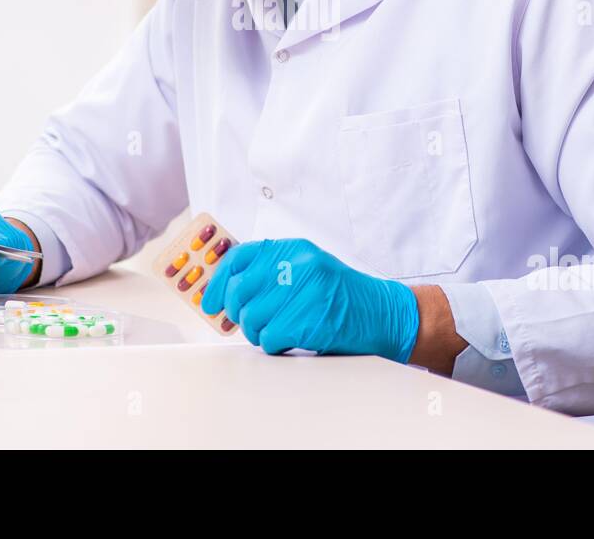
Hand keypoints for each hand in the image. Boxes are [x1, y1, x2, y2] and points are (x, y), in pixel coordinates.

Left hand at [201, 238, 419, 361]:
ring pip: (251, 318)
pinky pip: (269, 338)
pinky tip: (291, 340)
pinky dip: (275, 345)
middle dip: (239, 313)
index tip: (209, 302)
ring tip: (279, 331)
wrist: (384, 314)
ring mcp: (305, 292)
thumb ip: (272, 272)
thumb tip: (223, 290)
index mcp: (294, 249)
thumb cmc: (342, 296)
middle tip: (249, 323)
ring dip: (259, 332)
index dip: (218, 281)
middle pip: (240, 291)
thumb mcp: (308, 269)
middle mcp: (298, 265)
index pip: (240, 257)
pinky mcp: (310, 320)